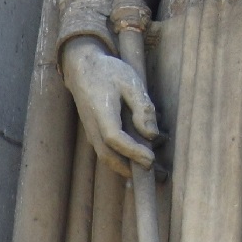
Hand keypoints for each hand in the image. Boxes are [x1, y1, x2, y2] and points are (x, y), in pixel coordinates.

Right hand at [60, 36, 158, 175]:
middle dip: (133, 169)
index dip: (133, 152)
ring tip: (156, 167)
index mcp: (101, 112)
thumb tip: (152, 135)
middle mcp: (93, 126)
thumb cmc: (108, 72)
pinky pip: (107, 151)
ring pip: (107, 157)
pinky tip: (143, 153)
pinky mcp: (94, 132)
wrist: (83, 67)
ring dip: (130, 165)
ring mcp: (91, 131)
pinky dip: (124, 157)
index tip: (152, 159)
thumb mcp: (130, 82)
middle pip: (108, 156)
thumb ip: (142, 107)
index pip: (114, 138)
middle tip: (158, 174)